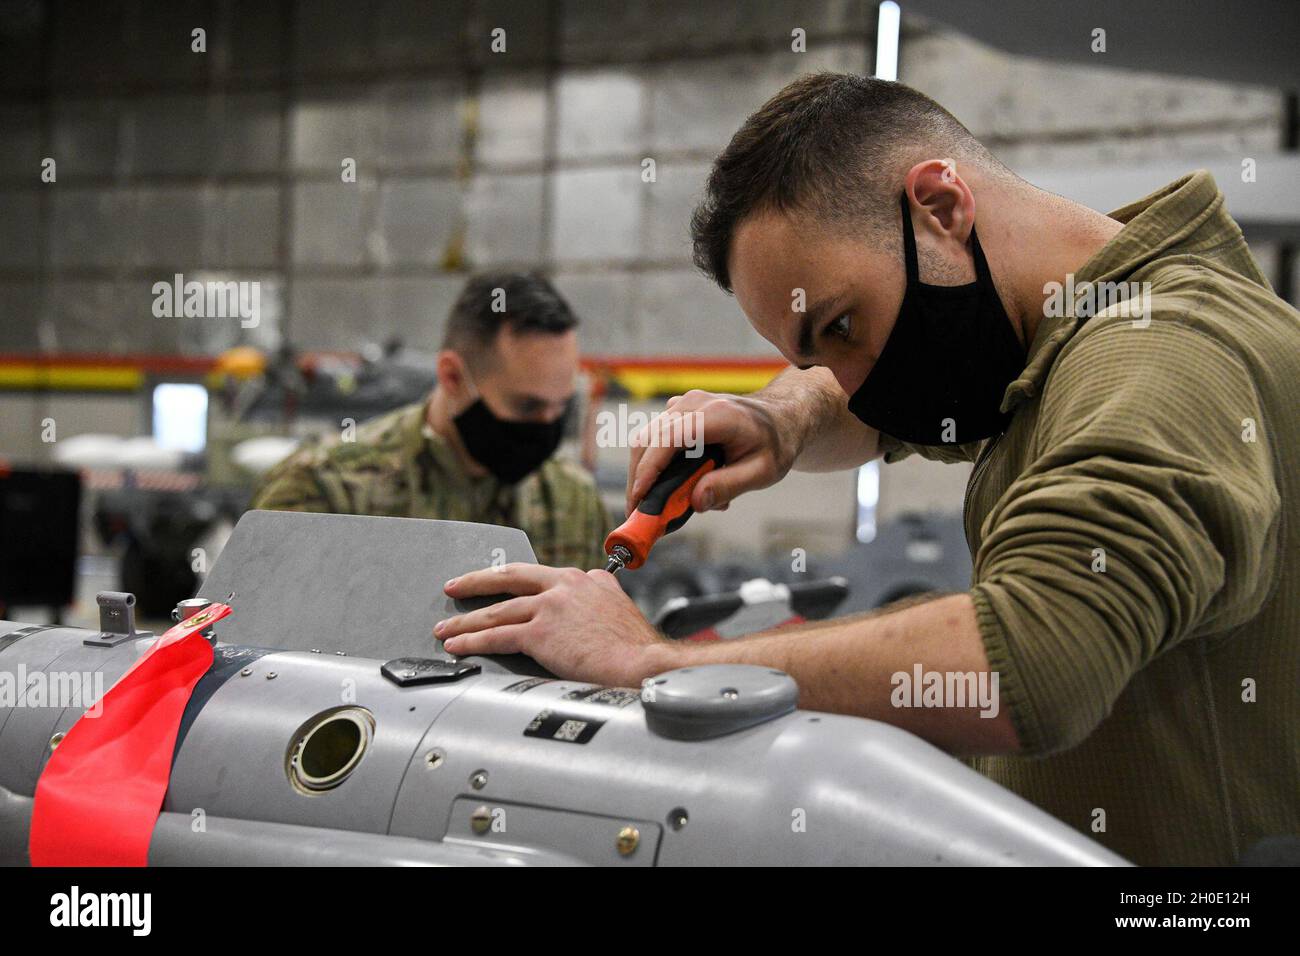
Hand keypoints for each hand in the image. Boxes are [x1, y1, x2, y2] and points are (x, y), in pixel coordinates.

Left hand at [437, 565, 676, 686]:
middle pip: (509, 578)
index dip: (513, 582)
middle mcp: (564, 585)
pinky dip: (473, 641)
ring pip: (497, 611)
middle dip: (477, 582)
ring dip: (467, 622)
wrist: (644, 662)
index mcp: (583, 579)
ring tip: (447, 630)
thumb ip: (599, 601)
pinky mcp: (541, 632)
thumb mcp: (619, 608)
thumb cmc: (636, 647)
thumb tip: (593, 607)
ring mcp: (550, 607)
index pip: (539, 575)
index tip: (498, 585)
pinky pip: (497, 636)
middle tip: (455, 587)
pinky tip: (458, 647)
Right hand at [627, 389, 799, 514]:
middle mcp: (693, 404)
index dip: (649, 469)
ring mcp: (683, 405)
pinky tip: (679, 485)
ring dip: (647, 475)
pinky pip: (655, 439)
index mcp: (716, 415)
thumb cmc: (775, 444)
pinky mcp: (677, 412)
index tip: (639, 499)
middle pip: (647, 441)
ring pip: (646, 440)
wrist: (780, 418)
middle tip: (639, 515)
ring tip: (664, 505)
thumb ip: (730, 486)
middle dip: (638, 480)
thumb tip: (696, 502)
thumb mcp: (763, 472)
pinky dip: (656, 465)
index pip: (669, 440)